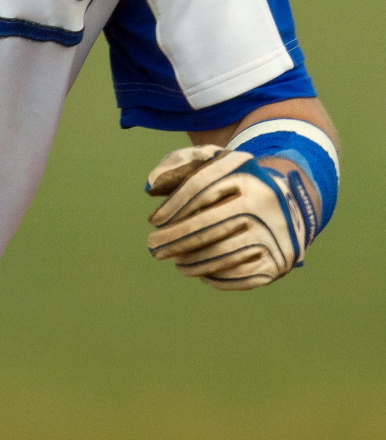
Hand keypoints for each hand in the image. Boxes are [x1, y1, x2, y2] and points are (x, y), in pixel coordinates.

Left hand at [145, 145, 306, 289]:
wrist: (290, 203)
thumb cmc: (236, 183)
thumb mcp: (212, 162)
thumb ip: (179, 164)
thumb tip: (151, 186)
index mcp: (244, 169)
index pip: (200, 187)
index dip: (173, 206)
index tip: (154, 221)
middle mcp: (263, 199)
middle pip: (208, 225)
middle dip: (174, 240)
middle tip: (153, 248)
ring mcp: (275, 232)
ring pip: (221, 254)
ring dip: (191, 262)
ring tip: (176, 262)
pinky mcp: (280, 260)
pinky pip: (240, 275)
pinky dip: (216, 277)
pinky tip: (201, 272)